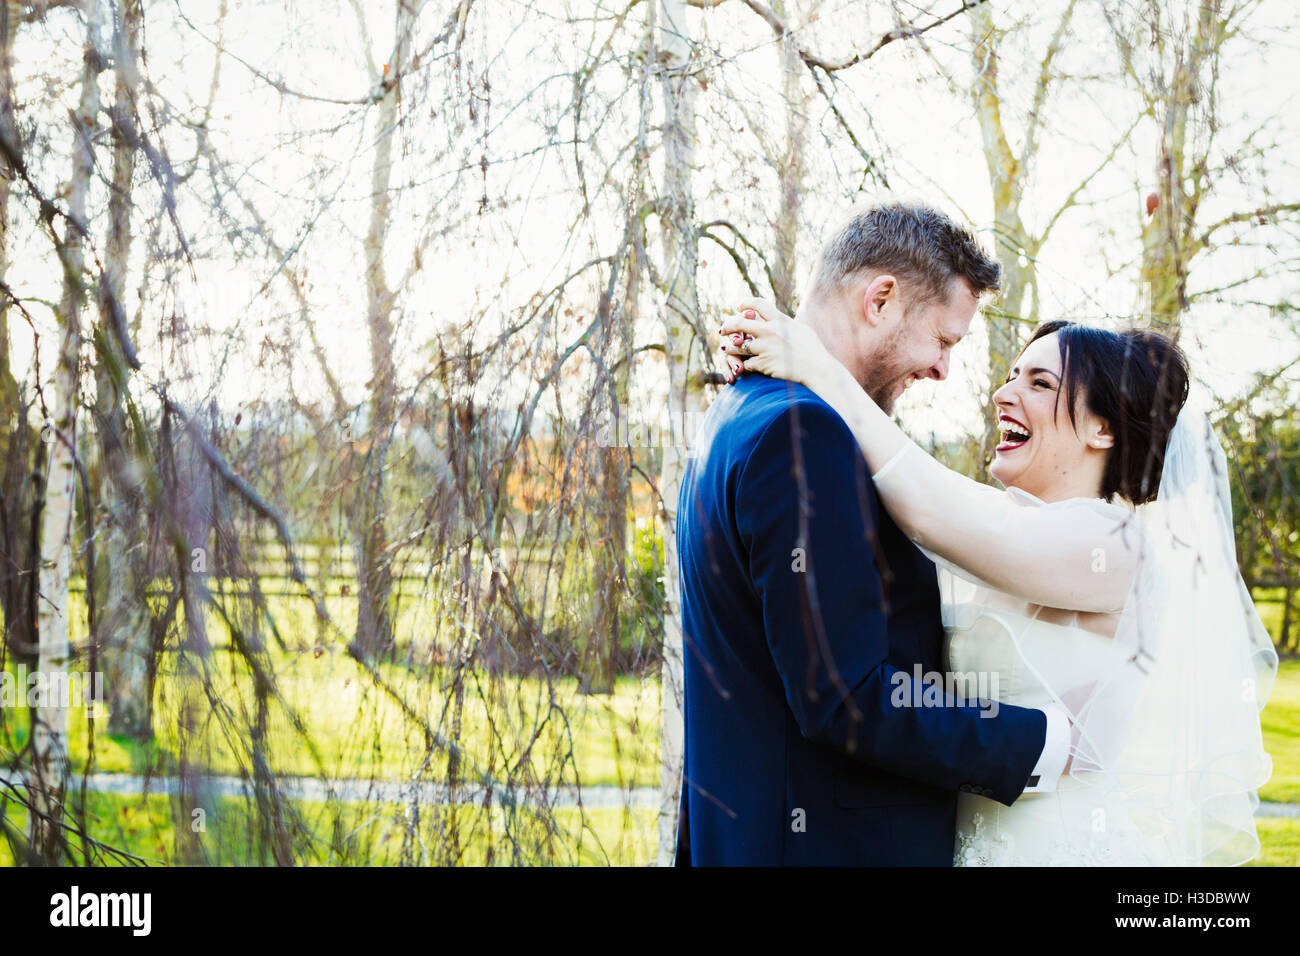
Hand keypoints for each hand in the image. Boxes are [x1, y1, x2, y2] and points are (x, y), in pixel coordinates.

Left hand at [716, 297, 832, 388]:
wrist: (817, 369)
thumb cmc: (813, 349)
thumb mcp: (801, 329)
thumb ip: (786, 322)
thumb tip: (778, 316)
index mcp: (780, 320)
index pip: (757, 304)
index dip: (745, 303)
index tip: (738, 307)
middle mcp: (770, 331)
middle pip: (740, 323)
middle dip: (728, 325)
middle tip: (723, 329)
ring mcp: (766, 348)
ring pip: (738, 346)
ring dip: (730, 348)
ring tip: (725, 349)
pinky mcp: (764, 363)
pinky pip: (746, 363)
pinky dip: (743, 365)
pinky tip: (742, 366)